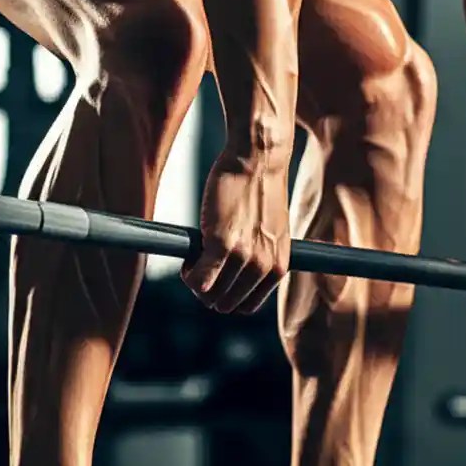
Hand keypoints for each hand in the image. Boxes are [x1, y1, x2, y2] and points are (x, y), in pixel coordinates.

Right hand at [181, 149, 291, 313]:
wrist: (259, 159)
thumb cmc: (261, 190)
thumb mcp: (272, 233)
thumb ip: (261, 257)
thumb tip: (235, 275)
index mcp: (278, 268)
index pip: (246, 306)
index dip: (226, 296)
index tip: (217, 277)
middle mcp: (263, 267)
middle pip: (225, 304)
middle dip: (208, 290)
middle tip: (201, 266)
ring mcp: (243, 257)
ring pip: (209, 295)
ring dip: (196, 281)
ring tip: (195, 258)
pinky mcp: (221, 243)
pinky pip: (198, 279)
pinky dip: (188, 274)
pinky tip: (189, 258)